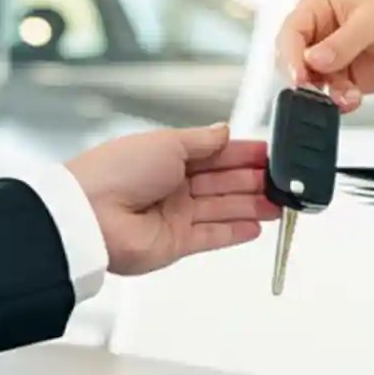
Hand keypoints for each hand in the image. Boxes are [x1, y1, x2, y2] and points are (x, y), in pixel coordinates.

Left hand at [65, 123, 279, 275]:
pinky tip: (257, 227)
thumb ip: (202, 140)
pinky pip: (213, 236)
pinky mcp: (177, 243)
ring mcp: (176, 215)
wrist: (90, 215)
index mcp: (168, 156)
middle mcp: (173, 186)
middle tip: (282, 180)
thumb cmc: (116, 171)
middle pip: (223, 183)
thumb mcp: (167, 142)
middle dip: (254, 180)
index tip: (269, 153)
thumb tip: (224, 131)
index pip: (216, 154)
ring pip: (223, 209)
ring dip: (252, 206)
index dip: (243, 154)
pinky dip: (236, 232)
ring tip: (279, 204)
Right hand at [276, 0, 373, 112]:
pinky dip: (339, 101)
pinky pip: (328, 95)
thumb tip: (315, 59)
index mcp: (318, 6)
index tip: (299, 75)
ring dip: (325, 93)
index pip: (292, 31)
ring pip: (309, 82)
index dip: (291, 54)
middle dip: (304, 78)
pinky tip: (354, 98)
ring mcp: (328, 58)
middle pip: (292, 59)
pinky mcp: (340, 79)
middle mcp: (318, 32)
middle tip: (316, 90)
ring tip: (348, 94)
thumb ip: (343, 41)